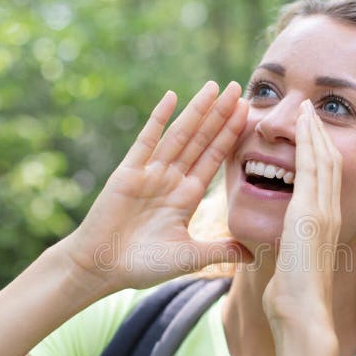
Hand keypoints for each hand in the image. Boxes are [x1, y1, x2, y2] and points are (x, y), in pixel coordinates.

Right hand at [58, 80, 249, 293]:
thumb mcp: (190, 257)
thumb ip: (220, 251)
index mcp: (186, 196)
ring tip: (216, 87)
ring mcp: (150, 173)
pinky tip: (172, 97)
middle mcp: (171, 179)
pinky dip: (158, 118)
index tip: (248, 113)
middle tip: (240, 87)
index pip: (214, 158)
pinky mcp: (128, 172)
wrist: (102, 268)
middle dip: (220, 114)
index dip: (231, 135)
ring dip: (197, 110)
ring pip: (180, 135)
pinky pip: (146, 140)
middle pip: (202, 140)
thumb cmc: (143, 265)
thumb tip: (254, 255)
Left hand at [262, 100, 342, 355]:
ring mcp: (323, 212)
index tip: (310, 131)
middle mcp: (329, 213)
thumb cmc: (294, 295)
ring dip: (315, 132)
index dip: (319, 152)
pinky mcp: (311, 214)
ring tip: (306, 109)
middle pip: (330, 163)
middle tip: (310, 109)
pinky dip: (309, 145)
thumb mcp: (295, 262)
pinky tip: (302, 126)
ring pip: (324, 161)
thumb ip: (293, 246)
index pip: (325, 179)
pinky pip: (313, 170)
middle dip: (320, 134)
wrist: (302, 313)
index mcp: (324, 224)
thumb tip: (285, 244)